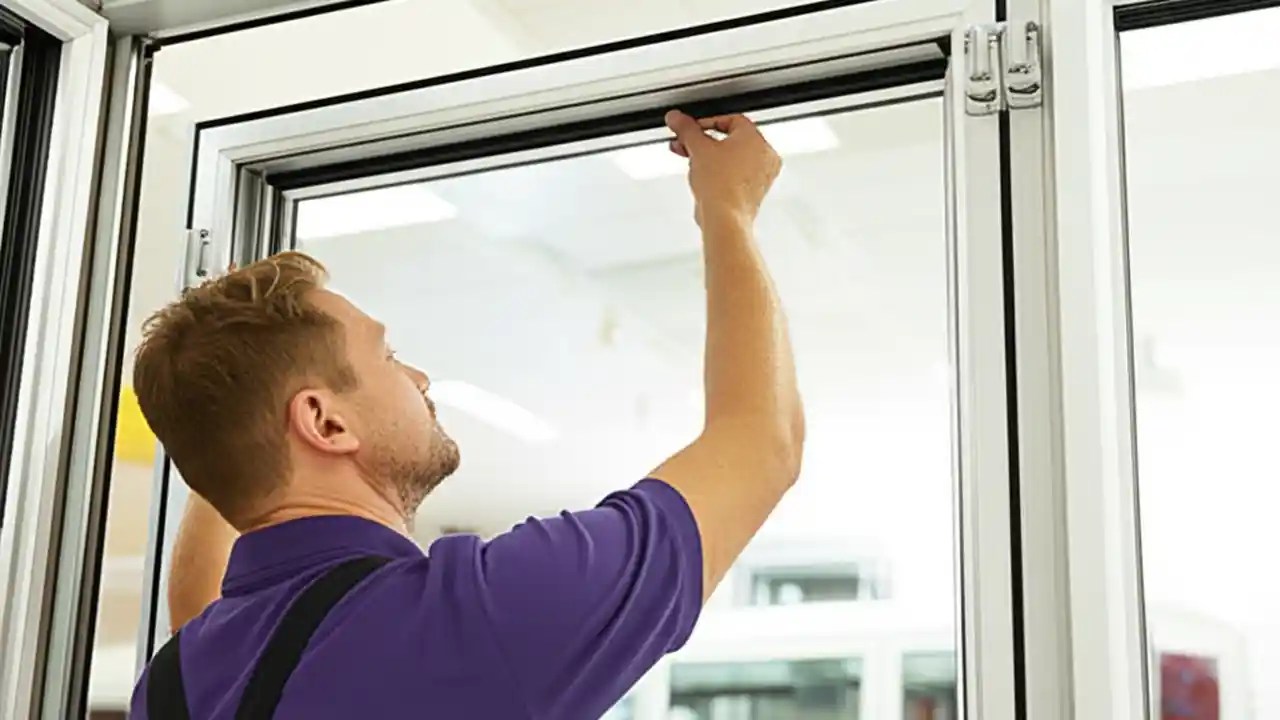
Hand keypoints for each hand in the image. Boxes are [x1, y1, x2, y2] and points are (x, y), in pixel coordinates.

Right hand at [665, 110, 781, 227]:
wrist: (724, 218)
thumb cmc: (721, 186)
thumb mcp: (698, 149)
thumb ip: (686, 129)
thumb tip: (676, 118)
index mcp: (756, 139)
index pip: (731, 119)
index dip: (706, 123)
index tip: (691, 129)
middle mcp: (764, 156)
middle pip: (731, 140)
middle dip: (704, 142)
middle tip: (687, 144)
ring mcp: (761, 176)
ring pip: (732, 159)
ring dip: (710, 158)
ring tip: (692, 162)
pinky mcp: (753, 193)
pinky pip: (735, 176)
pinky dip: (720, 174)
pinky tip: (704, 179)